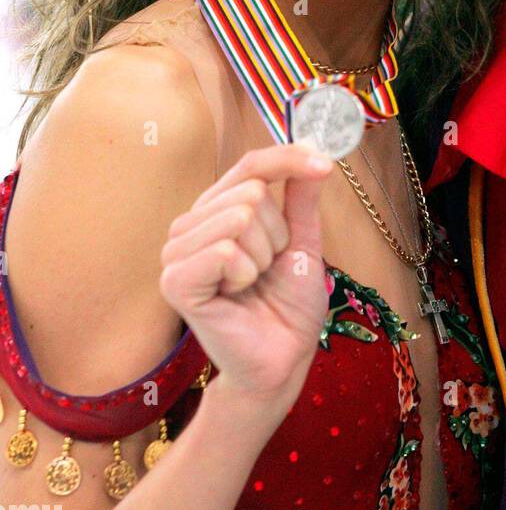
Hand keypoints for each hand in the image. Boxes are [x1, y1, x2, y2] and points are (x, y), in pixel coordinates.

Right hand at [159, 142, 332, 413]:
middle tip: (268, 269)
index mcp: (217, 210)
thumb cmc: (287, 305)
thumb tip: (313, 150)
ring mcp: (177, 252)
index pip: (251, 164)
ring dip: (263, 256)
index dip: (289, 158)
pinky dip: (246, 274)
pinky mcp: (175, 281)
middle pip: (251, 190)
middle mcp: (191, 225)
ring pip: (240, 216)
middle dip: (277, 233)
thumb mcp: (302, 241)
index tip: (325, 164)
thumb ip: (300, 197)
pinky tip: (236, 296)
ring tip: (253, 283)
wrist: (282, 360)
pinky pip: (226, 250)